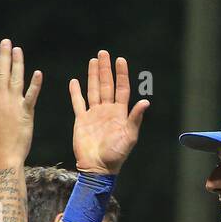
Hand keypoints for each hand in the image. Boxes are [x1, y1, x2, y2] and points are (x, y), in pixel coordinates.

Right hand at [0, 39, 42, 163]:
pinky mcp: (26, 113)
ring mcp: (14, 106)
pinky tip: (38, 72)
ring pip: (16, 80)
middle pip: (2, 74)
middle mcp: (1, 100)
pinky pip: (31, 96)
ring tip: (17, 49)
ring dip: (17, 64)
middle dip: (4, 56)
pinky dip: (35, 85)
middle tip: (6, 41)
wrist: (4, 157)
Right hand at [69, 50, 148, 174]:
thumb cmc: (116, 155)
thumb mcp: (129, 137)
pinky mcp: (81, 120)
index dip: (121, 74)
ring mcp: (94, 114)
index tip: (120, 60)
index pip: (122, 89)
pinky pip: (78, 103)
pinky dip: (75, 92)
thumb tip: (145, 102)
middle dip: (106, 69)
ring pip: (93, 90)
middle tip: (103, 53)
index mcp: (120, 113)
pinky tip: (74, 81)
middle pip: (107, 85)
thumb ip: (135, 118)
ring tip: (93, 61)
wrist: (97, 168)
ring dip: (93, 76)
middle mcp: (107, 111)